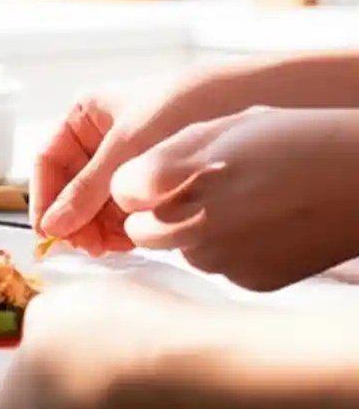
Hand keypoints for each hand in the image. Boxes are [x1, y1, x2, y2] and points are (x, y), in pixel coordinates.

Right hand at [33, 71, 240, 255]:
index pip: (46, 161)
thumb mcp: (129, 147)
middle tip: (86, 247)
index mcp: (83, 116)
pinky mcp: (147, 180)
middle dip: (74, 218)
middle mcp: (97, 138)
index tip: (50, 233)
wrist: (246, 99)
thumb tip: (52, 227)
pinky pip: (120, 208)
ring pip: (93, 202)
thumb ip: (89, 189)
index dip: (43, 197)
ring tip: (110, 247)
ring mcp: (123, 161)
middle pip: (68, 186)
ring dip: (95, 227)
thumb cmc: (182, 105)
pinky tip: (131, 240)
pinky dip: (120, 226)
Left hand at [111, 106, 358, 290]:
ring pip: (183, 250)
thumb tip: (127, 190)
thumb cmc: (288, 139)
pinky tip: (267, 226)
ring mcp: (219, 259)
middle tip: (203, 192)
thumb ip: (161, 158)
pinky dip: (234, 251)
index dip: (140, 182)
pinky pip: (222, 267)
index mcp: (169, 178)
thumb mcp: (218, 128)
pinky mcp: (249, 281)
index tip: (167, 174)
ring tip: (246, 204)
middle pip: (141, 231)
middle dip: (158, 215)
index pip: (120, 192)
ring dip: (197, 233)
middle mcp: (186, 225)